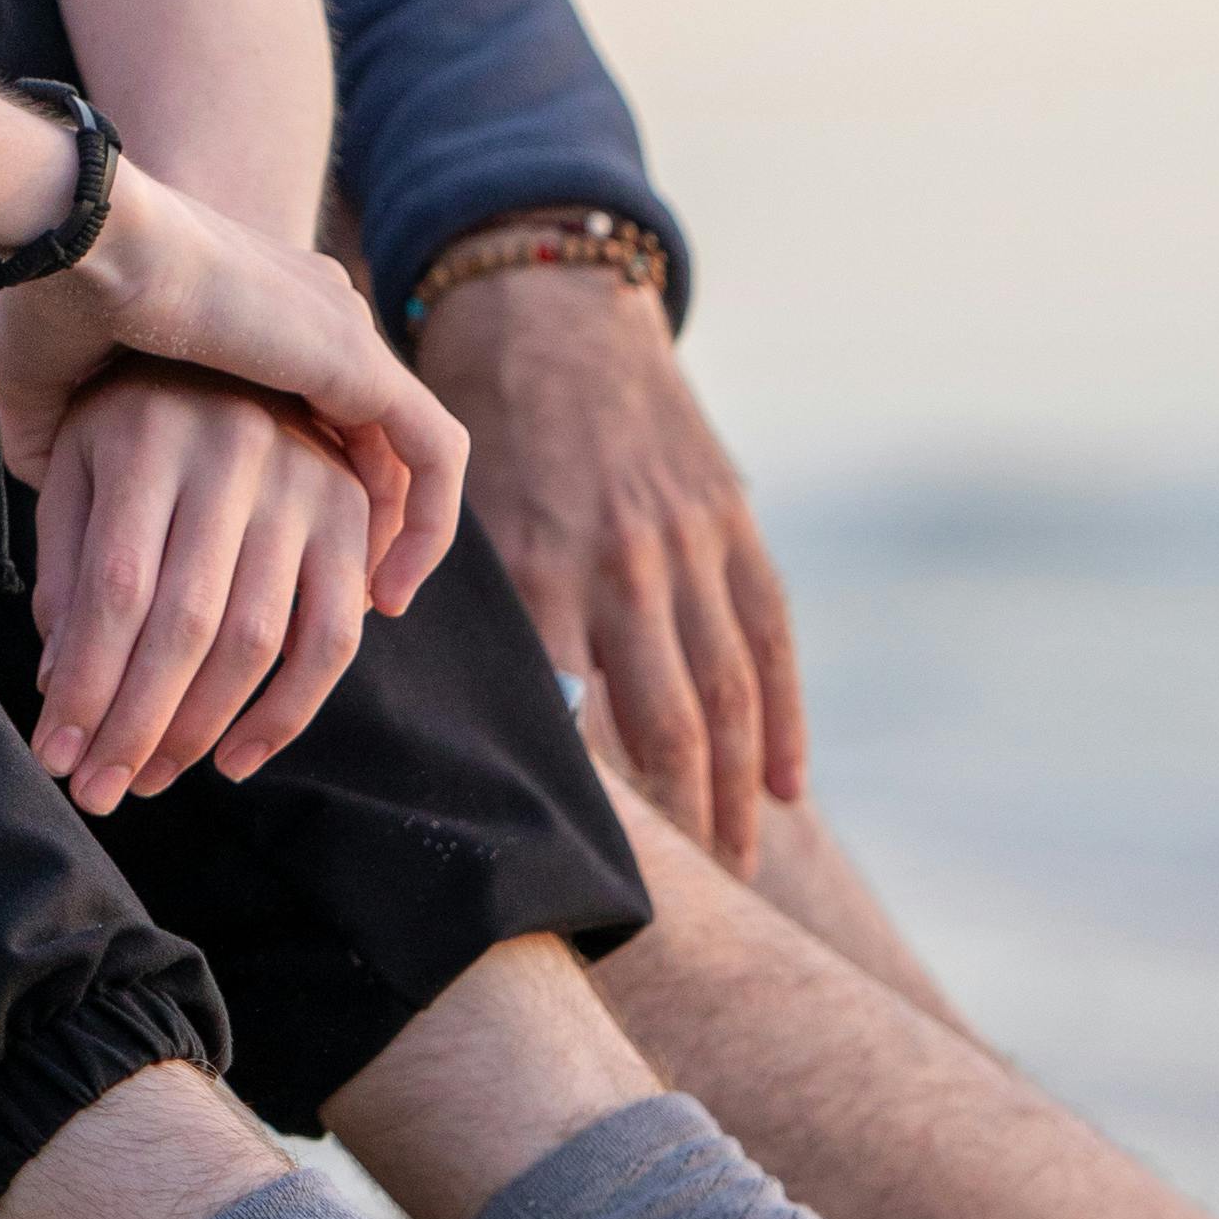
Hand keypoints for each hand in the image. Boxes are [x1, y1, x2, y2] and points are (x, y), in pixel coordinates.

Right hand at [0, 171, 467, 615]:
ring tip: (364, 615)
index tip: (272, 585)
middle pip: (356, 444)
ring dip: (390, 536)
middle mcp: (306, 321)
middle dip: (349, 534)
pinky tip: (385, 597)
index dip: (294, 505)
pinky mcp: (357, 359)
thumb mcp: (56, 397)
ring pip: (402, 452)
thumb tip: (51, 535)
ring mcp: (338, 335)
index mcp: (246, 317)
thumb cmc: (51, 303)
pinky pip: (433, 451)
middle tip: (327, 619)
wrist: (83, 240)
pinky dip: (423, 524)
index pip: (302, 423)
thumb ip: (63, 459)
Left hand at [22, 362, 387, 808]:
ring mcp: (304, 480)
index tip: (54, 757)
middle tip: (99, 794)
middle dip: (135, 726)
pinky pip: (333, 635)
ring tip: (151, 780)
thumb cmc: (127, 408)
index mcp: (146, 435)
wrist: (229, 321)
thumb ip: (67, 564)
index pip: (113, 588)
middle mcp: (232, 452)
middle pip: (183, 624)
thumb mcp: (76, 460)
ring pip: (258, 639)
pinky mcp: (352, 513)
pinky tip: (237, 758)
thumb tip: (62, 686)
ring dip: (202, 731)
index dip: (86, 685)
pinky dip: (290, 710)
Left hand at [420, 263, 805, 868]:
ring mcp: (686, 543)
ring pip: (728, 692)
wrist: (547, 304)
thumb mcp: (443, 505)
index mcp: (537, 562)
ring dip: (737, 792)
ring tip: (739, 869)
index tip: (570, 874)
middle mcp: (621, 561)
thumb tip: (431, 714)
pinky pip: (771, 636)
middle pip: (665, 723)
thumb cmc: (470, 417)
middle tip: (676, 914)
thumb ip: (453, 604)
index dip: (577, 799)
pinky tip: (786, 787)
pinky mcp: (731, 522)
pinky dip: (784, 718)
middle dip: (678, 825)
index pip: (564, 712)